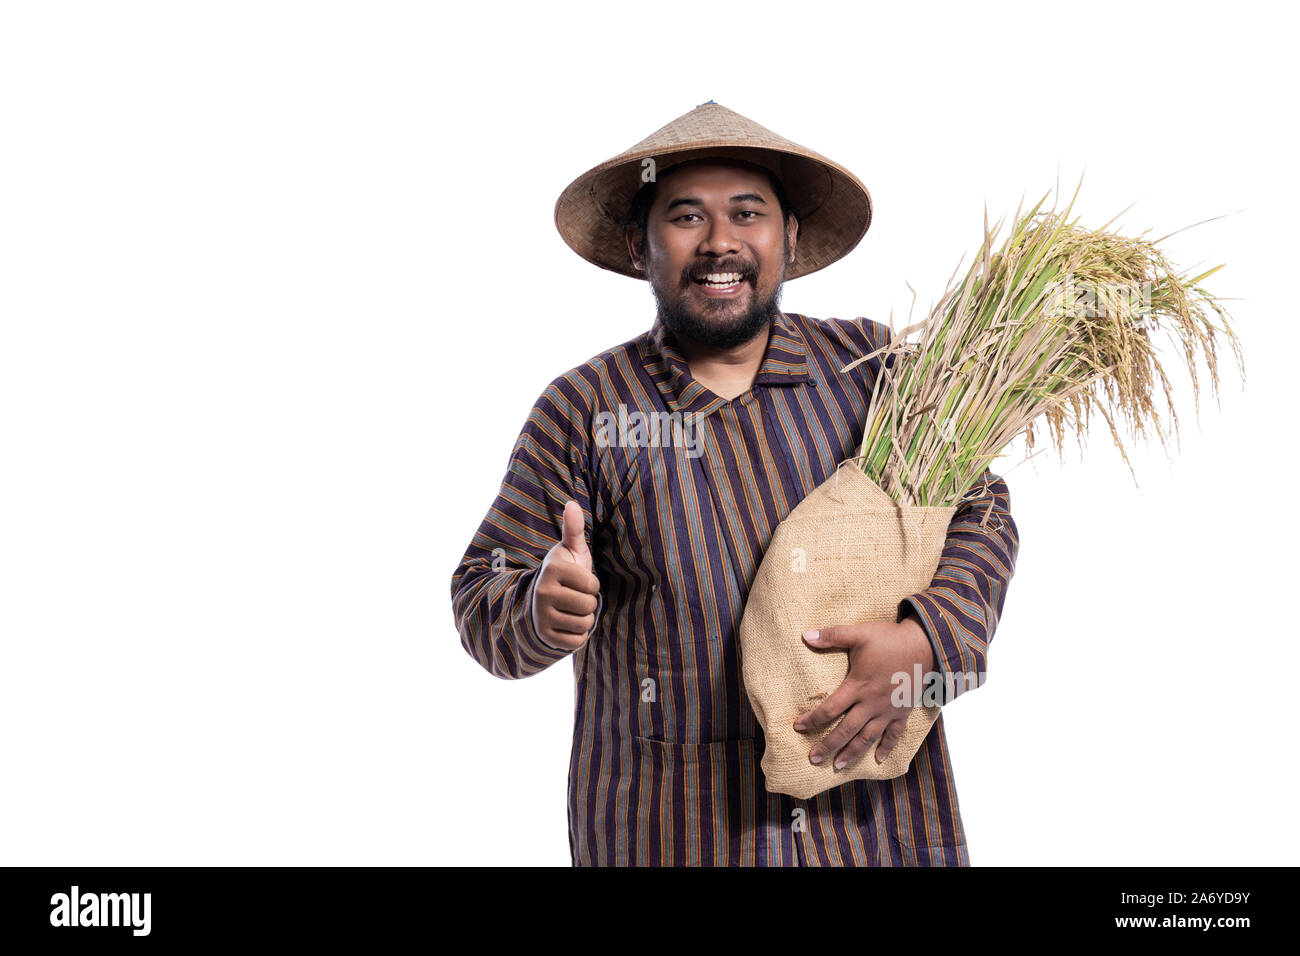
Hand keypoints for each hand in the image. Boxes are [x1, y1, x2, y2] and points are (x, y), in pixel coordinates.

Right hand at [531, 500, 600, 651]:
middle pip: (589, 605)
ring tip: (572, 609)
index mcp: (552, 569)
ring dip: (584, 619)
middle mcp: (543, 592)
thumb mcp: (570, 550)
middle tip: (576, 596)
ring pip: (584, 624)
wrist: (542, 601)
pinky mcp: (545, 636)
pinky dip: (578, 635)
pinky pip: (576, 642)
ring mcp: (541, 616)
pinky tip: (568, 624)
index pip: (592, 584)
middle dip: (589, 602)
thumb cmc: (565, 572)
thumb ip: (574, 529)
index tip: (580, 580)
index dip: (591, 584)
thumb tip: (571, 503)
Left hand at [792, 615, 935, 769]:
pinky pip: (894, 735)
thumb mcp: (859, 633)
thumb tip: (805, 635)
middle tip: (814, 758)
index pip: (830, 708)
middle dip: (829, 745)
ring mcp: (888, 711)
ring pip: (867, 738)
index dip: (813, 719)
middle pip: (846, 730)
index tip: (798, 727)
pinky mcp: (902, 712)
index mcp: (859, 686)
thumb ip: (832, 636)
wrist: (925, 646)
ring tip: (838, 766)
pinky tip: (878, 759)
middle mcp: (872, 704)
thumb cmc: (890, 639)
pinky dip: (886, 747)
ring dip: (852, 753)